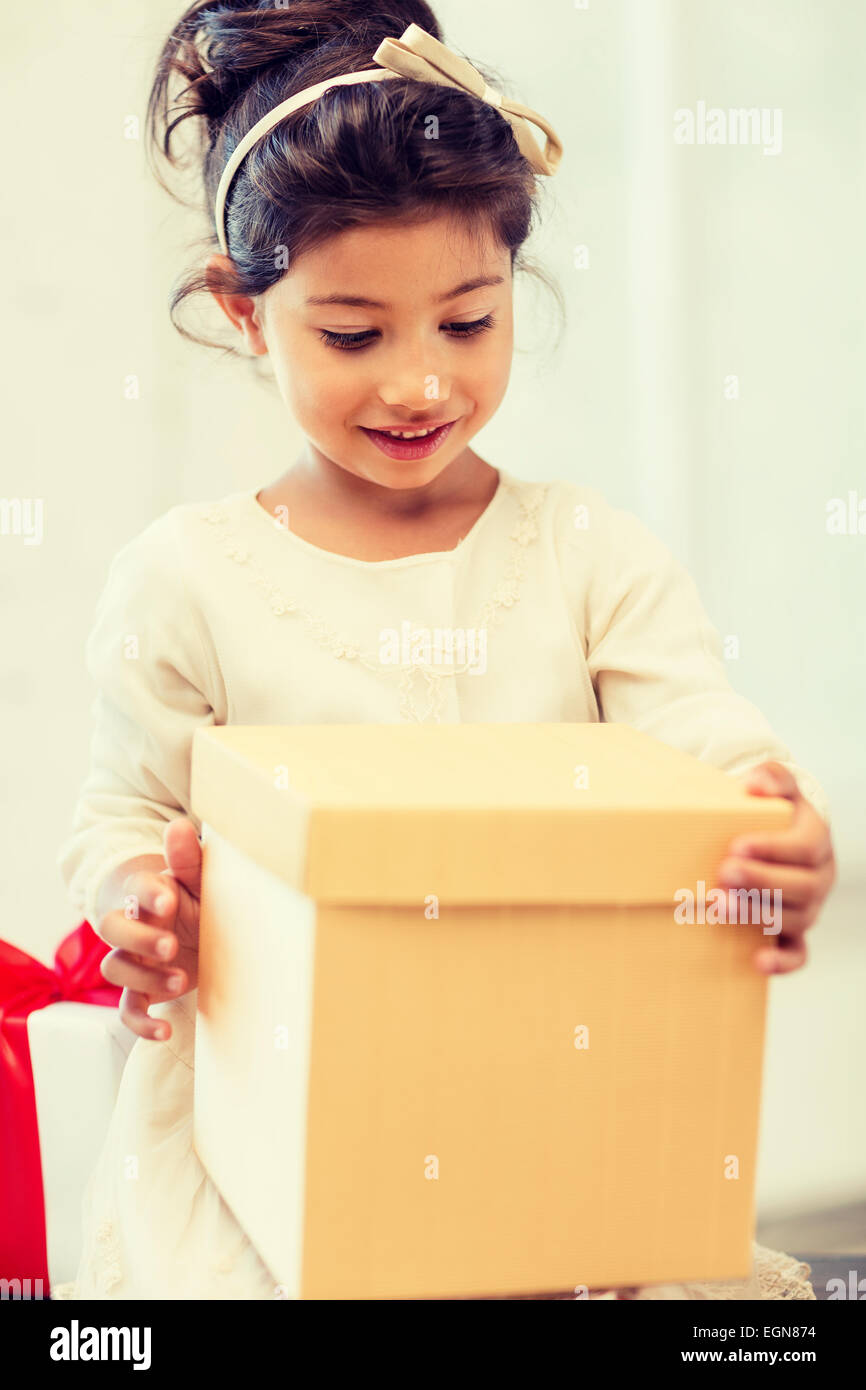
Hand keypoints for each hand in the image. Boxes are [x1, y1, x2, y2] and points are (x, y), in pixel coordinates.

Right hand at [99, 817, 201, 1039]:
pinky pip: (129, 1009)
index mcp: (149, 894)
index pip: (139, 889)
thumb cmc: (199, 899)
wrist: (202, 929)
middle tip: (171, 945)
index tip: (169, 899)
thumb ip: (189, 858)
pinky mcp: (143, 989)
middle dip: (139, 939)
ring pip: (116, 968)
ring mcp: (135, 959)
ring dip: (145, 976)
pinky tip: (163, 1031)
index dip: (150, 894)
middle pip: (114, 930)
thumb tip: (179, 826)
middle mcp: (134, 925)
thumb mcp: (201, 880)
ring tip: (182, 978)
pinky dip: (142, 1022)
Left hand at [719, 761, 835, 974]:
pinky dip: (782, 962)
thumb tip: (754, 783)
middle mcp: (819, 876)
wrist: (775, 834)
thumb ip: (772, 777)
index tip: (736, 846)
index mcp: (816, 839)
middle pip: (802, 886)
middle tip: (723, 873)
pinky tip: (757, 961)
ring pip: (796, 919)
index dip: (773, 849)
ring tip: (719, 906)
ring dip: (758, 914)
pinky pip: (799, 954)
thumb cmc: (772, 812)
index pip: (805, 846)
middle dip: (760, 881)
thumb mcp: (776, 786)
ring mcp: (809, 907)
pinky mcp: (795, 933)